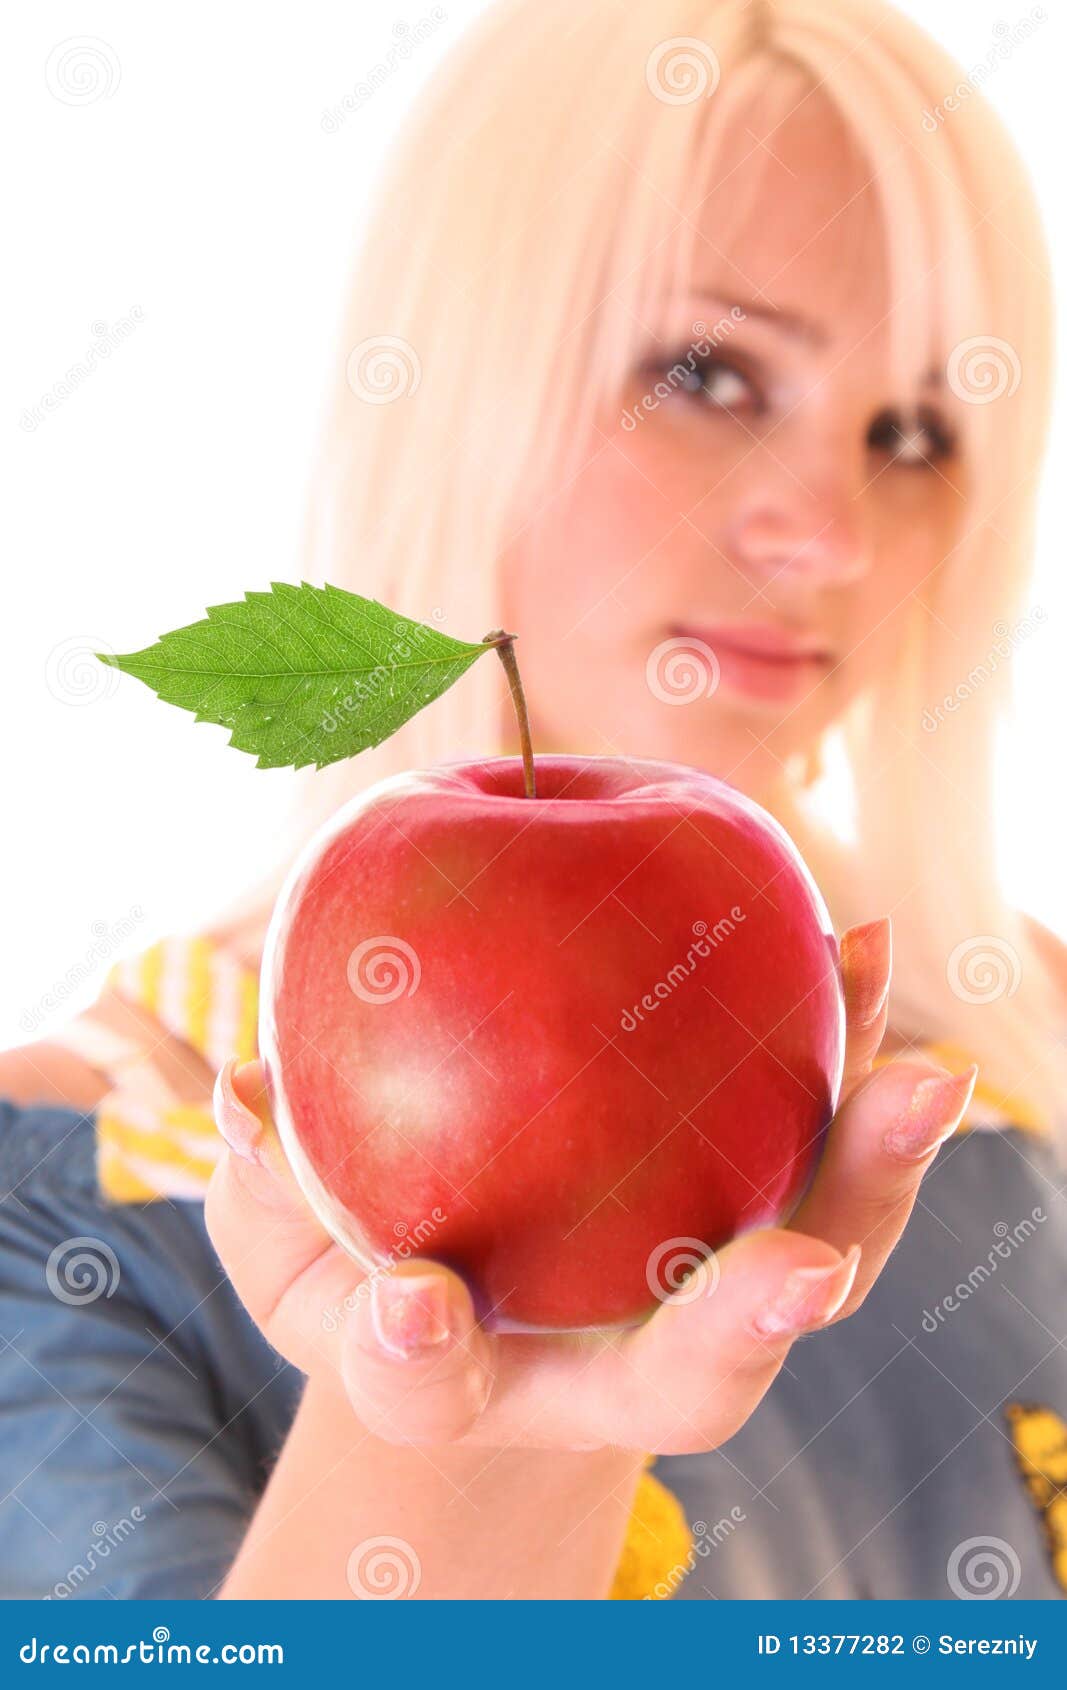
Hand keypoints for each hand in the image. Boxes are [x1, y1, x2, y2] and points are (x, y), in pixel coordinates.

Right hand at [205, 916, 975, 1453]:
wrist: (472, 1299)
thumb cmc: (355, 1263)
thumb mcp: (280, 1234)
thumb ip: (262, 1174)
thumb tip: (245, 1092)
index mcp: (459, 1381)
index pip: (437, 1389)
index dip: (422, 1356)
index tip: (412, 1301)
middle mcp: (601, 1368)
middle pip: (687, 1381)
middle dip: (744, 1331)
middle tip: (799, 1269)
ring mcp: (694, 1299)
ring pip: (803, 1268)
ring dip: (867, 1180)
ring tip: (921, 1080)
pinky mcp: (755, 1213)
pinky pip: (822, 1150)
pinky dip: (851, 1061)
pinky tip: (860, 952)